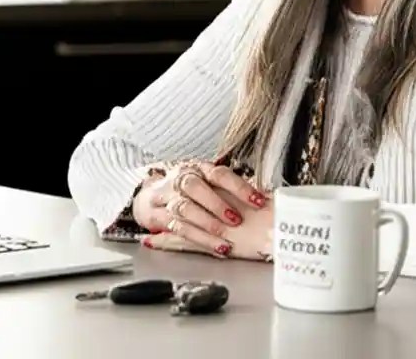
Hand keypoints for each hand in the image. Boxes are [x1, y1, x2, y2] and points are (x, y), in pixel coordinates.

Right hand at [132, 160, 266, 257]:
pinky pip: (178, 228)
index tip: (258, 201)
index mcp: (198, 168)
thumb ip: (230, 190)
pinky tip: (216, 247)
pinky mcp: (158, 216)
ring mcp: (166, 197)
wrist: (149, 197)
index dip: (239, 187)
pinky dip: (199, 239)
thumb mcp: (206, 184)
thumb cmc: (188, 192)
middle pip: (194, 186)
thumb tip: (266, 199)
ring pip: (184, 209)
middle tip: (235, 220)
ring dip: (207, 225)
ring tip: (226, 239)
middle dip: (216, 204)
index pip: (218, 173)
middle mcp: (180, 179)